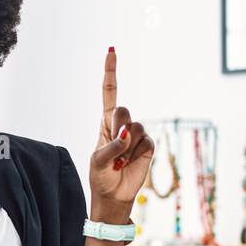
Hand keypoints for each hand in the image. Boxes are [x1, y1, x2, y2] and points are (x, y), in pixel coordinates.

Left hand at [88, 47, 153, 223]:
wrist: (113, 195)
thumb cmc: (100, 176)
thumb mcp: (97, 161)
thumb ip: (110, 146)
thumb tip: (127, 134)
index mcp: (105, 122)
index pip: (109, 93)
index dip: (111, 73)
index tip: (112, 50)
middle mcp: (122, 125)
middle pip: (123, 110)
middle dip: (117, 128)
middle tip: (113, 149)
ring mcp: (136, 135)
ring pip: (135, 127)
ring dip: (125, 147)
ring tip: (120, 161)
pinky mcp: (148, 145)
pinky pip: (145, 142)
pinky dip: (135, 155)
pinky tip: (129, 164)